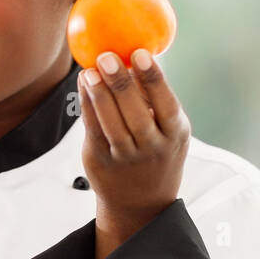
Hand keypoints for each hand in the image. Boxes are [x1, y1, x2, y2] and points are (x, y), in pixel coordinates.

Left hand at [79, 48, 190, 258]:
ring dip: (99, 95)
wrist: (142, 204)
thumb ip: (155, 100)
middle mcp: (153, 148)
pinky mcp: (102, 162)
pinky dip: (88, 106)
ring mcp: (126, 158)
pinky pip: (94, 130)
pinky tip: (84, 85)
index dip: (153, 78)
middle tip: (107, 56)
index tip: (140, 54)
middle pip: (136, 114)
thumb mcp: (168, 131)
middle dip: (120, 84)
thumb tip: (134, 55)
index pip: (166, 104)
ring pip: (112, 124)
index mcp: (175, 133)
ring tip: (89, 71)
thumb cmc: (156, 153)